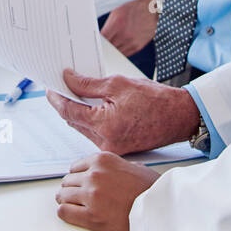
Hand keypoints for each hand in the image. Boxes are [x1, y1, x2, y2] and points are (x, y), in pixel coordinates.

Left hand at [47, 68, 200, 154]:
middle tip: (63, 87)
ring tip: (80, 95)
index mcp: (105, 125)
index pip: (69, 111)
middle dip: (67, 104)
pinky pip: (96, 135)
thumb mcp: (118, 84)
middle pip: (74, 122)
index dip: (57, 98)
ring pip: (84, 129)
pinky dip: (92, 121)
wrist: (180, 117)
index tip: (50, 88)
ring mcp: (112, 149)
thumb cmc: (156, 100)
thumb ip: (88, 84)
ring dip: (80, 113)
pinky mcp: (118, 151)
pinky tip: (95, 108)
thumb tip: (68, 80)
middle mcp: (106, 142)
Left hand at [56, 152, 159, 230]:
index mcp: (103, 161)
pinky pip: (64, 212)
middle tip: (76, 197)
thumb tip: (114, 171)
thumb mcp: (136, 168)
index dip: (78, 178)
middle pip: (68, 181)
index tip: (79, 184)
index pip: (76, 167)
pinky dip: (66, 213)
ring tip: (73, 207)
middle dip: (71, 190)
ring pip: (63, 196)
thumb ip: (118, 167)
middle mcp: (94, 175)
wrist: (161, 212)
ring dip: (67, 201)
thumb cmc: (154, 192)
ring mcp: (91, 195)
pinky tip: (72, 215)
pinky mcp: (90, 216)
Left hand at [101, 0, 158, 56]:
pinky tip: (117, 48)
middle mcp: (125, 35)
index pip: (102, 40)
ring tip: (108, 49)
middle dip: (104, 48)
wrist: (151, 10)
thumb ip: (108, 26)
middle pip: (108, 48)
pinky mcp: (138, 46)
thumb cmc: (133, 9)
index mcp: (117, 24)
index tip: (95, 45)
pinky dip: (120, 52)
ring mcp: (132, 42)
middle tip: (100, 48)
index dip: (98, 44)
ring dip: (111, 52)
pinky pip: (125, 54)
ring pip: (116, 53)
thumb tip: (100, 38)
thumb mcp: (116, 13)